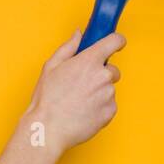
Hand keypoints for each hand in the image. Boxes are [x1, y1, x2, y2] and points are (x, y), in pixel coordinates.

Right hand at [22, 29, 124, 153]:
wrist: (49, 128)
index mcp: (89, 61)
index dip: (116, 40)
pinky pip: (109, 104)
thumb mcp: (51, 66)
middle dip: (100, 74)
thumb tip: (78, 35)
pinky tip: (83, 110)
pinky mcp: (110, 112)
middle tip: (82, 83)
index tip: (114, 43)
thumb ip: (68, 47)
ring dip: (99, 92)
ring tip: (78, 100)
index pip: (114, 41)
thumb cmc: (47, 99)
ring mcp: (108, 95)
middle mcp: (102, 76)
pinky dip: (100, 106)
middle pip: (112, 70)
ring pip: (109, 89)